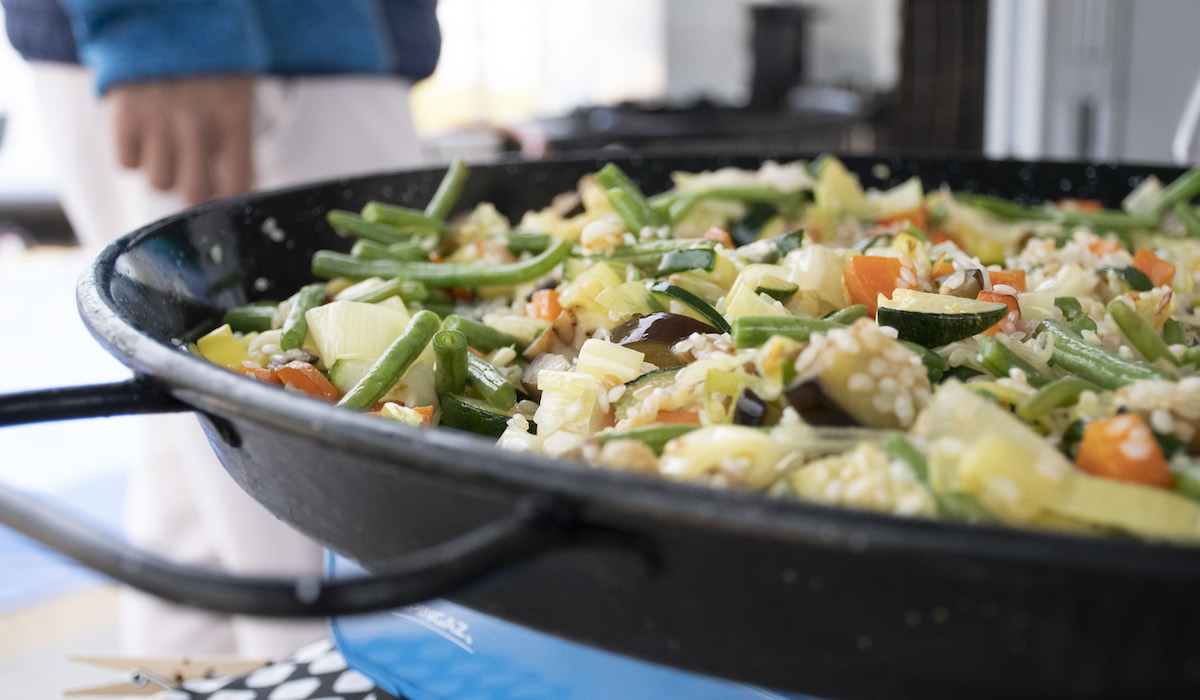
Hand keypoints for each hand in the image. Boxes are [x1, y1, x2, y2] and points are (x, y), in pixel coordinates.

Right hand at [107, 76, 254, 206]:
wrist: (166, 21)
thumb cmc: (209, 70)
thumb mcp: (238, 99)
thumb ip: (238, 146)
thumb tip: (231, 198)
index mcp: (233, 119)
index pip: (236, 187)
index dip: (228, 197)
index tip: (221, 190)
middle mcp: (196, 124)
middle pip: (193, 195)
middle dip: (194, 189)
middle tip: (193, 172)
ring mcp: (158, 120)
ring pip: (158, 183)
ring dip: (163, 171)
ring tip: (168, 145)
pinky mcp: (123, 114)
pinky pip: (126, 164)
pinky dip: (133, 156)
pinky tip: (144, 135)